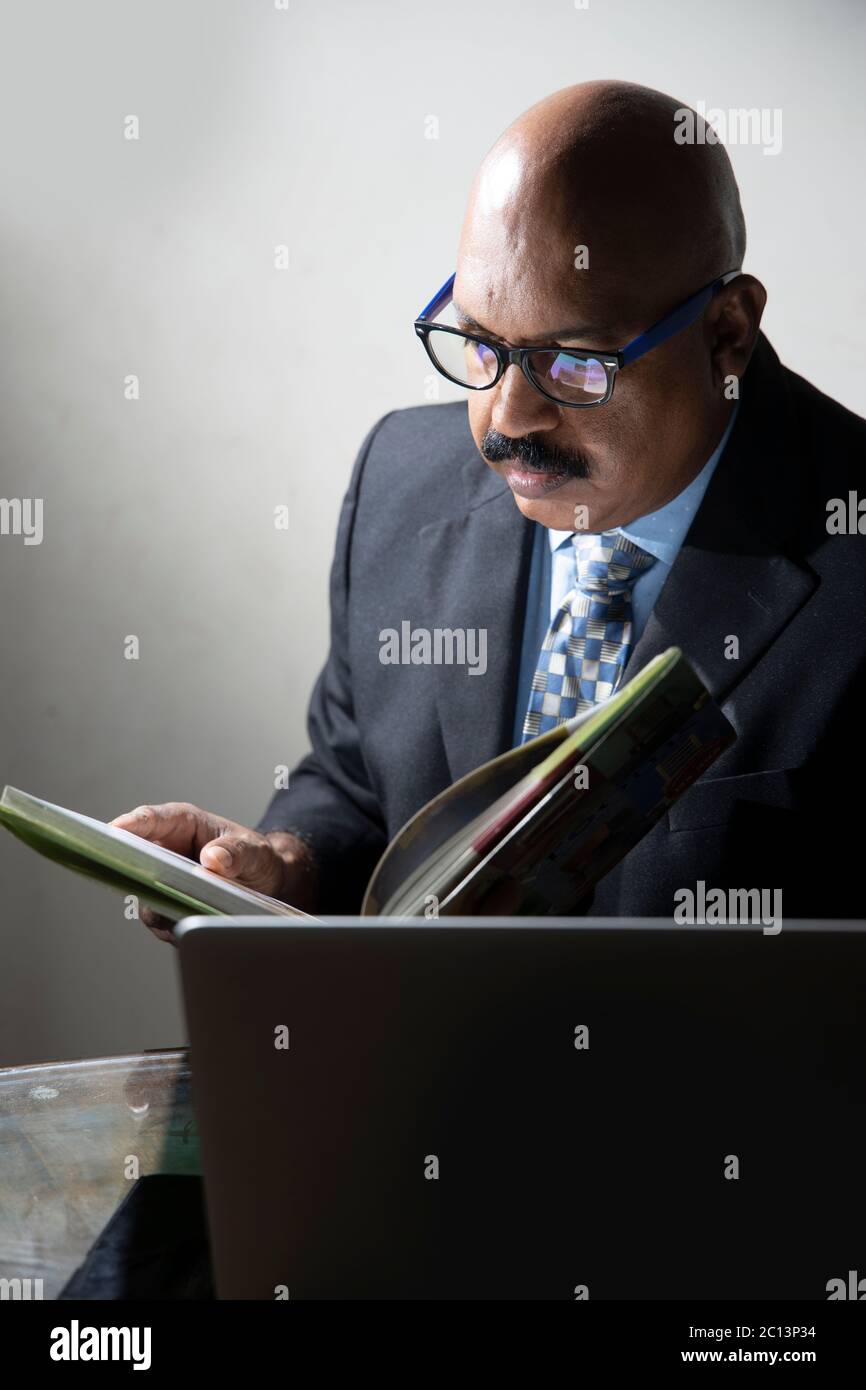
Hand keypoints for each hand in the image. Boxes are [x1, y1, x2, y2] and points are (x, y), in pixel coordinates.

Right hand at [110, 802, 317, 942]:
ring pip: (142, 891)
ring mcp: (164, 878)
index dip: (130, 824)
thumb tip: (212, 860)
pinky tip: (179, 929)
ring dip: (152, 904)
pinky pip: (157, 915)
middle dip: (126, 867)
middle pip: (135, 855)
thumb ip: (236, 853)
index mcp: (184, 824)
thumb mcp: (254, 851)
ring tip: (169, 915)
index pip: (151, 819)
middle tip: (129, 880)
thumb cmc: (255, 857)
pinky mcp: (168, 904)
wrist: (265, 884)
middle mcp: (168, 849)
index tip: (112, 831)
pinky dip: (166, 924)